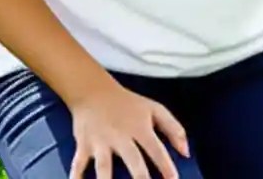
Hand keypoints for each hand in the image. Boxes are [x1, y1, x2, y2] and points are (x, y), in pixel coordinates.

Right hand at [69, 83, 189, 178]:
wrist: (94, 92)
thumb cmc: (129, 104)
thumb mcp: (156, 109)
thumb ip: (174, 129)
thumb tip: (186, 152)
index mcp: (140, 129)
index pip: (156, 150)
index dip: (166, 166)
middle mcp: (121, 137)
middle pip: (133, 161)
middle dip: (140, 178)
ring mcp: (100, 143)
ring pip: (104, 167)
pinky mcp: (83, 146)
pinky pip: (78, 165)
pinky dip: (76, 177)